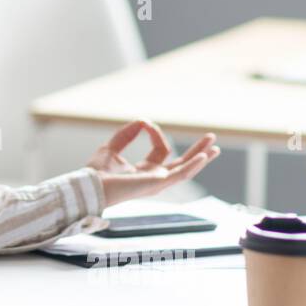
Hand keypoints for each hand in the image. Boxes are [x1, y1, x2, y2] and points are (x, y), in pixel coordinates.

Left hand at [86, 119, 219, 207]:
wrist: (91, 185)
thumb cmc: (97, 173)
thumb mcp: (112, 147)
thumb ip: (126, 135)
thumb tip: (142, 121)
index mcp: (145, 171)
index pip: (161, 150)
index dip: (155, 133)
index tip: (144, 123)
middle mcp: (154, 179)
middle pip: (182, 163)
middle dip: (197, 151)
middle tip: (211, 138)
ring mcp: (158, 183)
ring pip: (186, 170)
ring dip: (201, 158)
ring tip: (215, 147)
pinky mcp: (157, 184)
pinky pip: (180, 175)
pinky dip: (193, 165)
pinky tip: (203, 157)